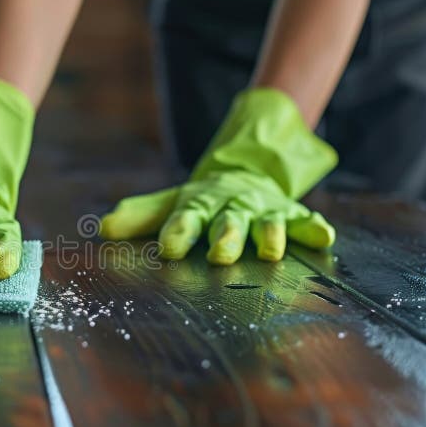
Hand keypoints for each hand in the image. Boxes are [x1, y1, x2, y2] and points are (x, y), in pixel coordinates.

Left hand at [100, 88, 337, 264]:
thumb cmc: (201, 201)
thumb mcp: (170, 204)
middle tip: (221, 255)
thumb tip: (102, 228)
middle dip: (225, 237)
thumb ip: (139, 217)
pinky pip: (304, 221)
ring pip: (266, 221)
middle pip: (228, 221)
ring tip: (272, 249)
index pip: (185, 217)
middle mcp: (231, 206)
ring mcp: (263, 210)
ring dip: (270, 234)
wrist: (245, 172)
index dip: (178, 232)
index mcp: (198, 204)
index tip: (169, 248)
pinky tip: (323, 237)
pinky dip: (313, 228)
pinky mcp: (291, 214)